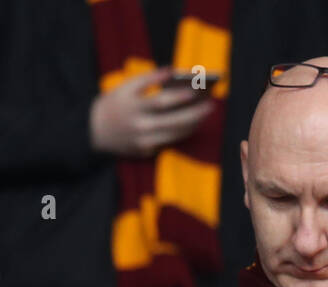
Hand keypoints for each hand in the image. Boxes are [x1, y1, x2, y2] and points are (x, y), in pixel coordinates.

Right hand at [89, 68, 214, 157]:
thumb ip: (148, 78)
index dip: (179, 97)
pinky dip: (184, 132)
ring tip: (205, 112)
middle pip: (173, 121)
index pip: (160, 102)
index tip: (195, 91)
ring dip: (194, 123)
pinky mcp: (146, 151)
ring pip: (176, 133)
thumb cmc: (115, 104)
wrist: (93, 131)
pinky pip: (171, 142)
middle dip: (195, 113)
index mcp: (131, 105)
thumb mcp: (125, 87)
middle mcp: (138, 125)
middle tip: (211, 105)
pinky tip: (194, 123)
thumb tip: (172, 71)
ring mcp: (143, 140)